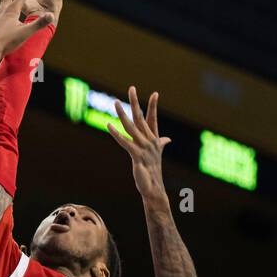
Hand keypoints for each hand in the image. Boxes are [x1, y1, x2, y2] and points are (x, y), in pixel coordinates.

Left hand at [107, 85, 170, 199]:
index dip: (153, 106)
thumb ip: (160, 144)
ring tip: (114, 102)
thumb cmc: (153, 171)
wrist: (154, 187)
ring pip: (131, 127)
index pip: (153, 119)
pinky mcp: (136, 155)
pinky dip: (116, 133)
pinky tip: (108, 125)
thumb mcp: (157, 154)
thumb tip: (167, 139)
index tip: (155, 93)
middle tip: (131, 88)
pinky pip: (124, 142)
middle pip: (141, 117)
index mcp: (153, 139)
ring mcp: (143, 147)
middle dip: (135, 102)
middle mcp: (149, 140)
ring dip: (122, 114)